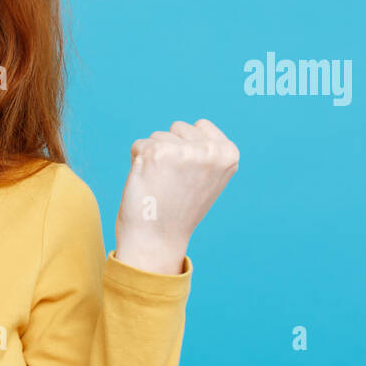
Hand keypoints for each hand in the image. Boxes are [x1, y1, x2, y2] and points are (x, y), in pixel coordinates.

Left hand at [114, 119, 238, 272]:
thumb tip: (199, 127)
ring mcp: (183, 151)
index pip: (200, 126)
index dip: (187, 148)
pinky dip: (137, 162)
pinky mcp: (156, 153)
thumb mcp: (208, 178)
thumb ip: (208, 152)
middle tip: (172, 182)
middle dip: (170, 149)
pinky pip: (139, 145)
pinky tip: (147, 184)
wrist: (157, 239)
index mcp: (229, 154)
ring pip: (157, 136)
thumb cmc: (179, 209)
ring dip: (153, 157)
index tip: (188, 175)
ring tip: (161, 185)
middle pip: (178, 128)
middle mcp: (210, 150)